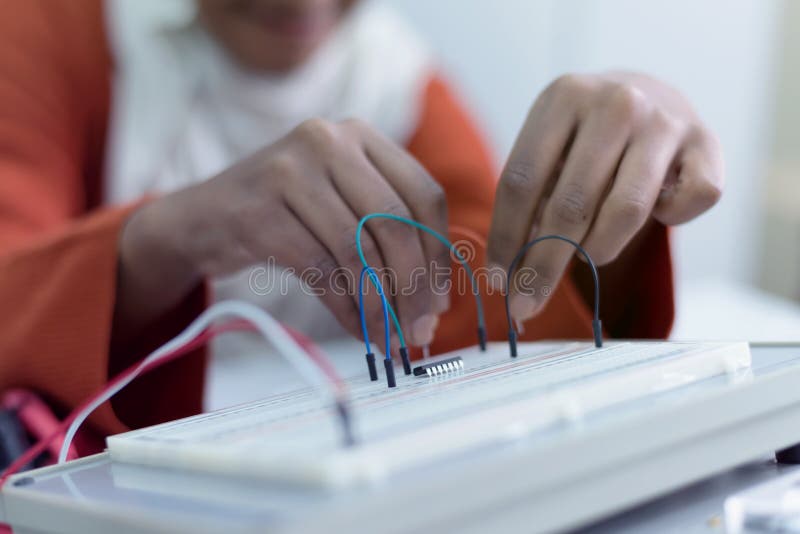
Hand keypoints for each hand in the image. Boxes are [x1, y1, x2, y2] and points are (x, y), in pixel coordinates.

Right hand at [117, 118, 448, 346]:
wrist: (203, 218)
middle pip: (395, 221)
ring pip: (358, 249)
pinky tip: (358, 329)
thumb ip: (387, 237)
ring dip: (380, 306)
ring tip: (389, 338)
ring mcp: (289, 170)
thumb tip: (432, 305)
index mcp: (360, 135)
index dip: (438, 254)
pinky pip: (320, 270)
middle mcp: (327, 141)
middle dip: (414, 286)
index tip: (439, 301)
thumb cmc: (287, 216)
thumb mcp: (341, 207)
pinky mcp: (258, 209)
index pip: (423, 194)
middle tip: (419, 331)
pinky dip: (345, 309)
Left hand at [487, 72, 722, 321]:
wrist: (655, 95)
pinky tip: (658, 209)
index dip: (505, 238)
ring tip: (589, 253)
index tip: (498, 281)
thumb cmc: (589, 136)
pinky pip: (685, 207)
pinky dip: (669, 222)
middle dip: (543, 266)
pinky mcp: (707, 142)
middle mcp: (615, 103)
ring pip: (625, 212)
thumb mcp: (552, 146)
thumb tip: (511, 271)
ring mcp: (665, 121)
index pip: (520, 182)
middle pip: (569, 206)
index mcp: (563, 97)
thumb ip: (532, 195)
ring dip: (600, 249)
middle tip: (527, 304)